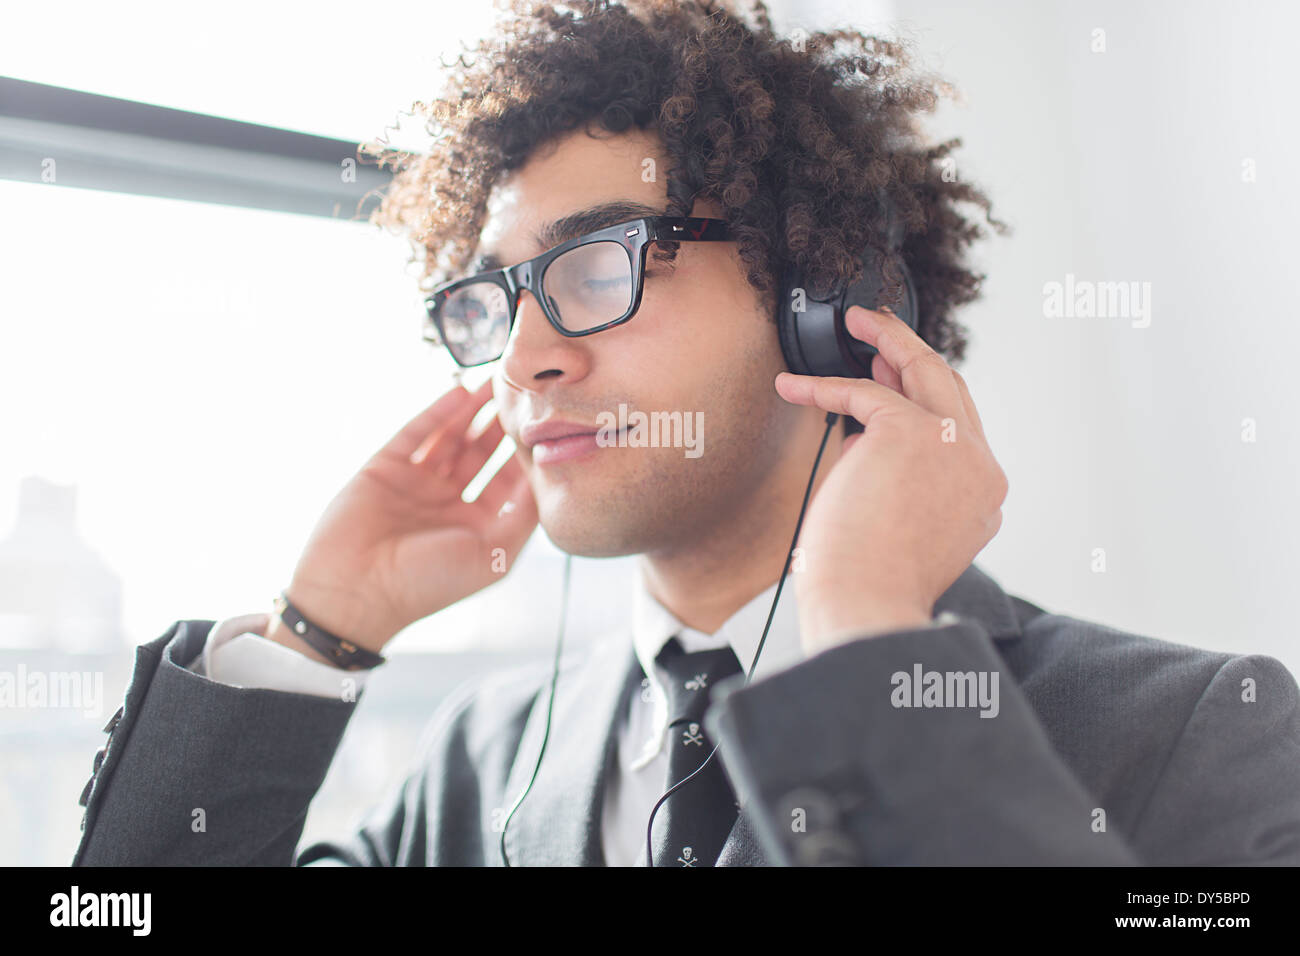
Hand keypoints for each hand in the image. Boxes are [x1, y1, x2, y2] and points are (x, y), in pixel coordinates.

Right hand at [281, 379, 537, 652]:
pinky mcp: (386, 468)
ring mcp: (416, 483)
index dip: (526, 456)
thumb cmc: (427, 585)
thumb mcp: (492, 557)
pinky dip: (439, 412)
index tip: (549, 427)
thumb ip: (522, 517)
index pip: (508, 482)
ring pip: (451, 438)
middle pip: (482, 455)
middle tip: (524, 394)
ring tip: (496, 381)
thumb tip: (546, 478)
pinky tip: (462, 392)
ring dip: (473, 411)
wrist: (354, 592)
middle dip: (501, 426)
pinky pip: (417, 433)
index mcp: (475, 527)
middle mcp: (447, 503)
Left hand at [774, 306, 1007, 653]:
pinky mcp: (913, 433)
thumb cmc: (869, 582)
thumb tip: (865, 431)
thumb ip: (902, 479)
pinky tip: (794, 387)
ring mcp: (954, 447)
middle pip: (952, 390)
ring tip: (857, 321)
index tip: (888, 379)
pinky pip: (864, 393)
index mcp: (983, 498)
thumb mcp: (901, 526)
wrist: (865, 606)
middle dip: (915, 354)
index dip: (923, 398)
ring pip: (925, 372)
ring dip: (888, 339)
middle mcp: (981, 469)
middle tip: (881, 329)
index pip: (961, 429)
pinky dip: (826, 387)